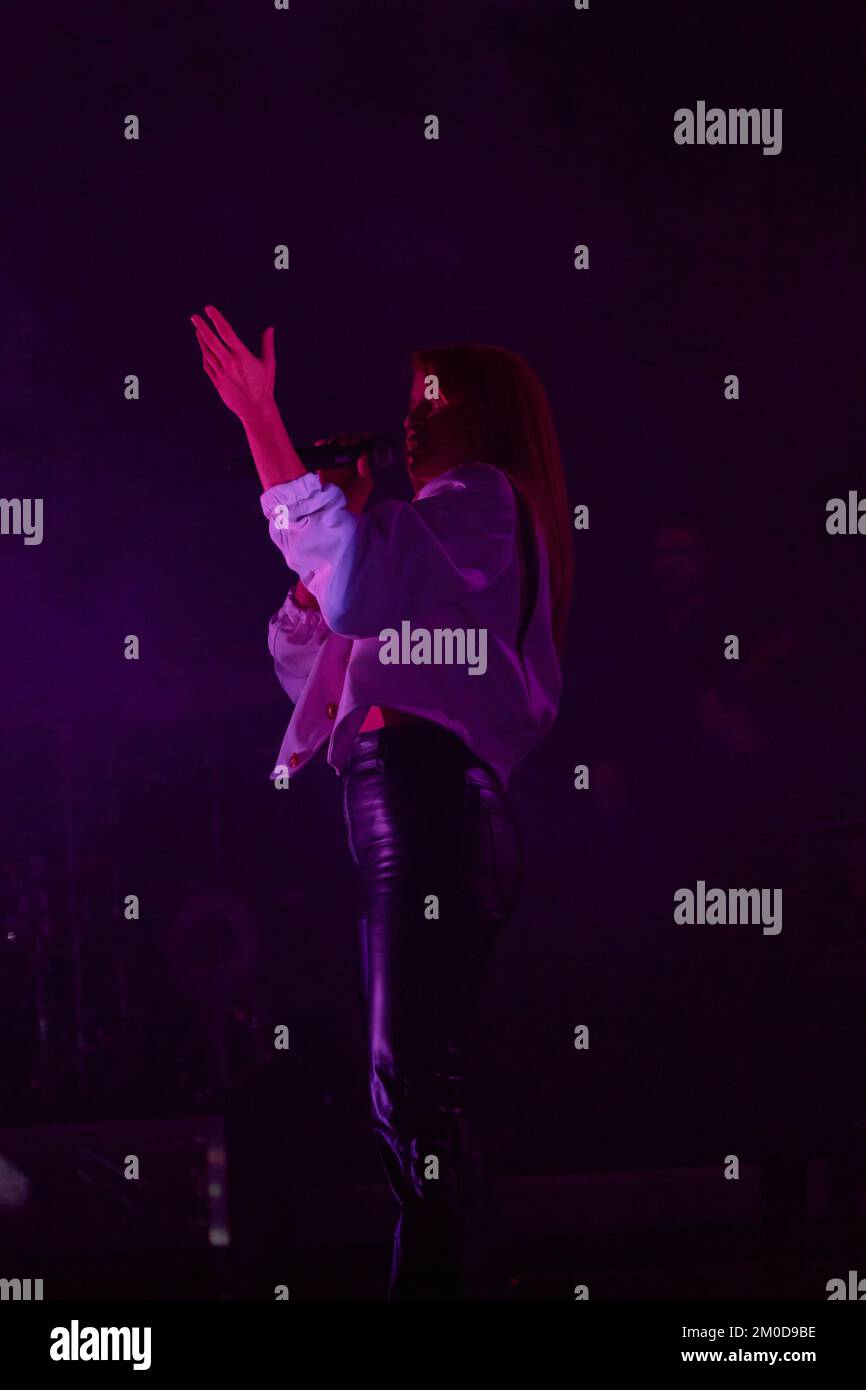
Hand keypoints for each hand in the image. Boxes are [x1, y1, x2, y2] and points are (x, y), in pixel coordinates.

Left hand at [191, 305, 274, 421]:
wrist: (255, 410)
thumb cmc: (264, 386)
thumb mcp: (269, 364)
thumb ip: (267, 345)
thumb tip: (270, 328)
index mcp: (242, 356)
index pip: (226, 332)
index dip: (216, 318)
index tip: (209, 309)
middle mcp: (229, 363)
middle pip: (211, 340)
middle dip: (202, 327)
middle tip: (194, 316)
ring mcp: (221, 373)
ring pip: (207, 352)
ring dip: (201, 340)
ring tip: (197, 330)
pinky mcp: (217, 382)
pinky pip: (207, 365)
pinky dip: (204, 354)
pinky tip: (203, 347)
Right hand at [315, 434, 373, 513]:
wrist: (341, 514)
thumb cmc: (356, 500)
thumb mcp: (365, 485)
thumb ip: (365, 471)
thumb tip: (362, 456)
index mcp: (356, 464)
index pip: (356, 447)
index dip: (358, 440)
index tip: (360, 439)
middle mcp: (344, 462)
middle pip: (343, 443)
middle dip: (346, 439)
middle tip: (348, 441)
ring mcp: (332, 464)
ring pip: (332, 445)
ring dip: (335, 440)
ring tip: (338, 443)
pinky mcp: (321, 468)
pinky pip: (320, 453)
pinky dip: (321, 445)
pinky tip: (325, 444)